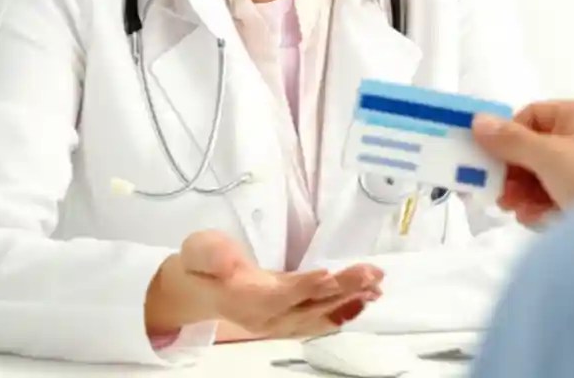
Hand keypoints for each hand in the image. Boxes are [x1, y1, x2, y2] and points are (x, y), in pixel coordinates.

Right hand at [177, 231, 382, 338]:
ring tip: (375, 286)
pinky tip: (367, 299)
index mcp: (243, 298)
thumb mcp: (198, 250)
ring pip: (319, 313)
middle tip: (368, 274)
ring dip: (349, 300)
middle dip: (340, 290)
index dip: (303, 287)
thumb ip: (211, 255)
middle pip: (307, 305)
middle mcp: (265, 316)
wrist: (201, 288)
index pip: (277, 295)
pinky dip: (346, 310)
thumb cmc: (202, 263)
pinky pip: (321, 319)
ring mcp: (280, 321)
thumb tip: (226, 262)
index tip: (328, 275)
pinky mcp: (292, 318)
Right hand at [472, 101, 573, 225]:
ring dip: (526, 192)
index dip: (507, 138)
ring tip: (516, 210)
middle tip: (498, 194)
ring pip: (547, 174)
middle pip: (537, 148)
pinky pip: (561, 193)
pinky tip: (534, 219)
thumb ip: (510, 140)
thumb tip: (478, 121)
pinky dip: (544, 204)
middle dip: (514, 172)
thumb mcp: (547, 156)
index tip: (488, 163)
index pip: (531, 116)